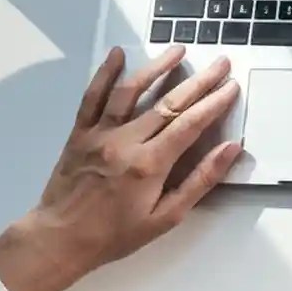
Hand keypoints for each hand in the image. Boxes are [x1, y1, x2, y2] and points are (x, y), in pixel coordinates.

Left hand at [0, 47, 241, 290]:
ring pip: (131, 91)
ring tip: (179, 50)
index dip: (215, 102)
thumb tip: (230, 149)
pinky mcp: (80, 133)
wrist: (59, 239)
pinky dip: (104, 74)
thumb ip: (200, 180)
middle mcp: (125, 141)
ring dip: (157, 67)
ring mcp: (100, 134)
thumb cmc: (116, 234)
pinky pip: (92, 97)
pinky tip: (117, 54)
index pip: (191, 124)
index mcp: (150, 164)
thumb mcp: (166, 217)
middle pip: (169, 103)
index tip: (232, 87)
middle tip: (221, 63)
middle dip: (199, 81)